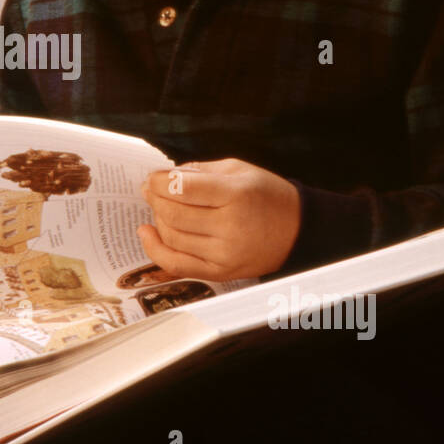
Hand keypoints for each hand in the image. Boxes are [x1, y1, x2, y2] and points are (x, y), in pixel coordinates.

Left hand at [138, 158, 300, 280]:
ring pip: (172, 237)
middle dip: (155, 198)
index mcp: (236, 195)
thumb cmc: (265, 195)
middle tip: (151, 190)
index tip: (153, 178)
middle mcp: (230, 227)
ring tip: (159, 207)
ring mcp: (225, 254)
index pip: (181, 188)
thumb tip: (161, 179)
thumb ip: (199, 171)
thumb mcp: (238, 170)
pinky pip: (177, 265)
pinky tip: (146, 233)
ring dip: (157, 219)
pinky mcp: (221, 273)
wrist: (297, 231)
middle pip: (173, 213)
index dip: (158, 181)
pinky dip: (156, 249)